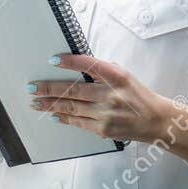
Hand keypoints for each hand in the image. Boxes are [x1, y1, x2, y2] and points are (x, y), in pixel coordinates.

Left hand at [28, 54, 174, 143]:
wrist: (155, 121)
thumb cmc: (137, 96)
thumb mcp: (124, 76)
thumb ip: (103, 70)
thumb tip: (77, 65)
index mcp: (117, 77)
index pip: (90, 65)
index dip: (70, 62)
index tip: (53, 60)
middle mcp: (110, 94)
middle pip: (74, 90)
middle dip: (49, 88)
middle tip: (32, 87)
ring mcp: (106, 113)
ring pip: (71, 108)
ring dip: (50, 105)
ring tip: (35, 102)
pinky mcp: (103, 129)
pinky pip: (78, 122)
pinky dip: (63, 118)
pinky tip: (52, 115)